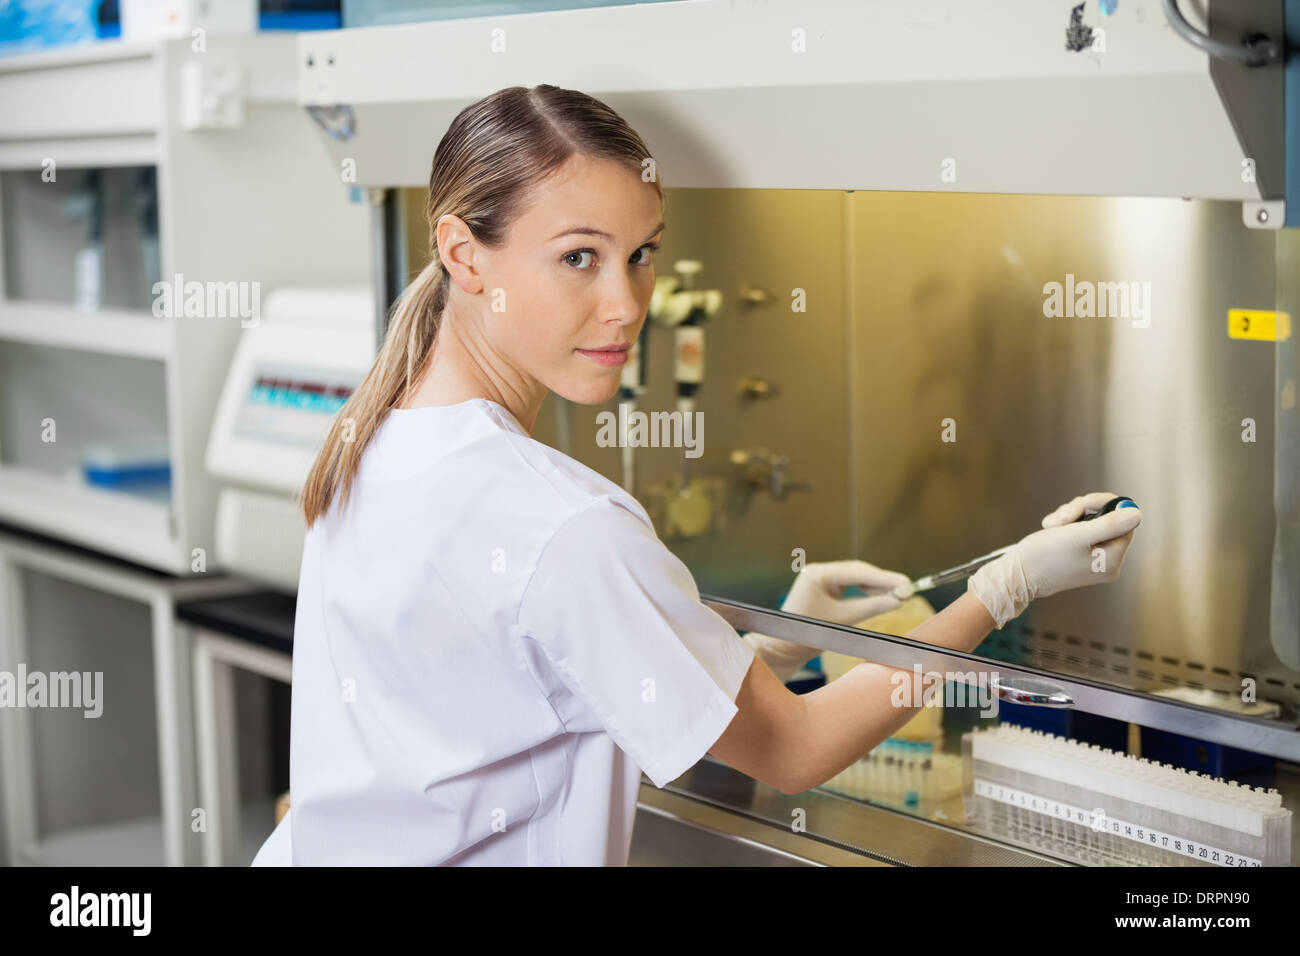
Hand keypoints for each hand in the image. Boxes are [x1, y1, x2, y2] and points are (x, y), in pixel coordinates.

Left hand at [743, 560, 912, 682]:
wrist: (782, 648)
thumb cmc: (806, 634)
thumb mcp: (841, 620)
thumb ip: (870, 607)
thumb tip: (897, 600)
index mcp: (818, 574)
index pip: (857, 572)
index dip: (884, 578)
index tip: (906, 583)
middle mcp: (819, 572)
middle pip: (858, 571)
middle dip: (882, 581)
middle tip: (907, 589)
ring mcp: (821, 580)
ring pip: (856, 578)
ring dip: (876, 586)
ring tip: (899, 595)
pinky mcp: (825, 590)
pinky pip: (850, 586)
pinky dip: (866, 592)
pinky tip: (882, 597)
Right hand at [968, 491, 1141, 628]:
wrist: (1018, 575)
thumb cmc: (1043, 556)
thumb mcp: (1077, 535)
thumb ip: (1109, 524)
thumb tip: (1137, 513)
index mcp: (1112, 559)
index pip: (1123, 521)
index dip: (1104, 506)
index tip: (1081, 503)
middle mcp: (1108, 563)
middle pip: (1109, 520)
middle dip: (1083, 511)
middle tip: (1063, 516)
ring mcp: (1096, 561)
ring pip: (1093, 523)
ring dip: (1072, 516)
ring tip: (1054, 524)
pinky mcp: (1082, 558)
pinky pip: (1083, 531)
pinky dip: (1068, 525)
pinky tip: (1052, 529)